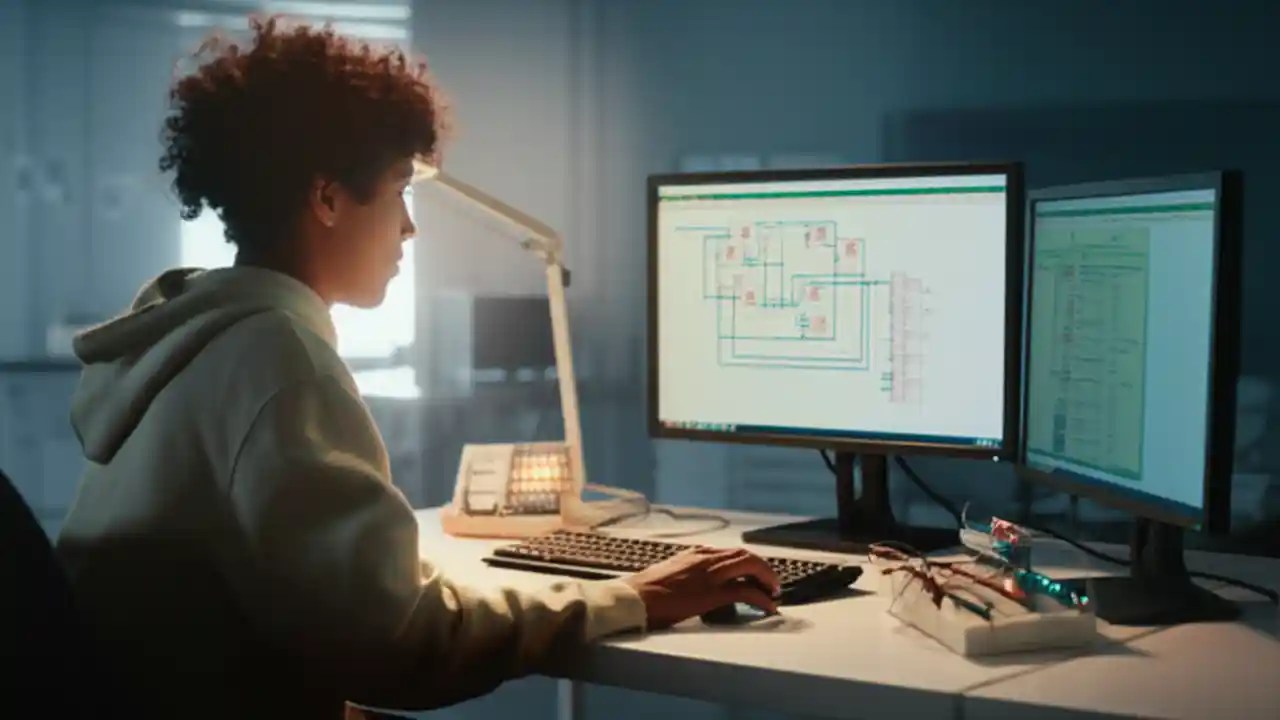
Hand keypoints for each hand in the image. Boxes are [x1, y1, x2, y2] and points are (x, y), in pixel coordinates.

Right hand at [622, 546, 781, 629]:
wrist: (633, 599)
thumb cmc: (643, 591)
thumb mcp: (668, 572)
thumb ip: (686, 571)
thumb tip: (694, 582)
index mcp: (694, 553)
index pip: (729, 552)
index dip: (747, 562)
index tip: (754, 573)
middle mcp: (705, 559)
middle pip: (744, 555)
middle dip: (763, 567)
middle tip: (772, 583)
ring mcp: (709, 575)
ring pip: (750, 566)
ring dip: (767, 578)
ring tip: (774, 592)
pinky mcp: (712, 594)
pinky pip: (747, 591)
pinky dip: (762, 598)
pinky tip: (769, 607)